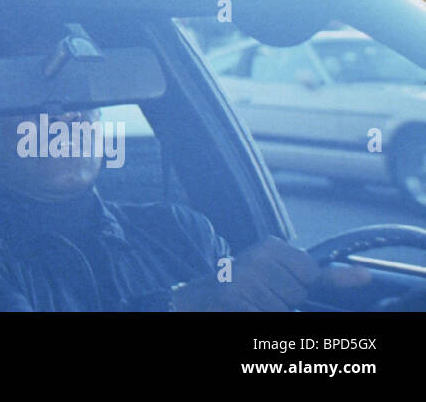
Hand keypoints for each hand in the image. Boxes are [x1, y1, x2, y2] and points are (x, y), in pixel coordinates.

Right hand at [170, 236, 371, 310]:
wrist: (195, 300)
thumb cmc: (244, 287)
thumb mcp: (279, 272)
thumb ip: (323, 275)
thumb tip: (366, 276)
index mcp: (269, 246)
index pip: (311, 274)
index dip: (297, 284)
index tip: (276, 281)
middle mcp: (256, 259)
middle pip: (297, 294)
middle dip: (284, 299)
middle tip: (256, 293)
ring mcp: (243, 281)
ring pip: (283, 310)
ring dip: (269, 310)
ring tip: (247, 301)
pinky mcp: (233, 301)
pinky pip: (266, 316)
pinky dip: (257, 314)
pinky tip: (243, 307)